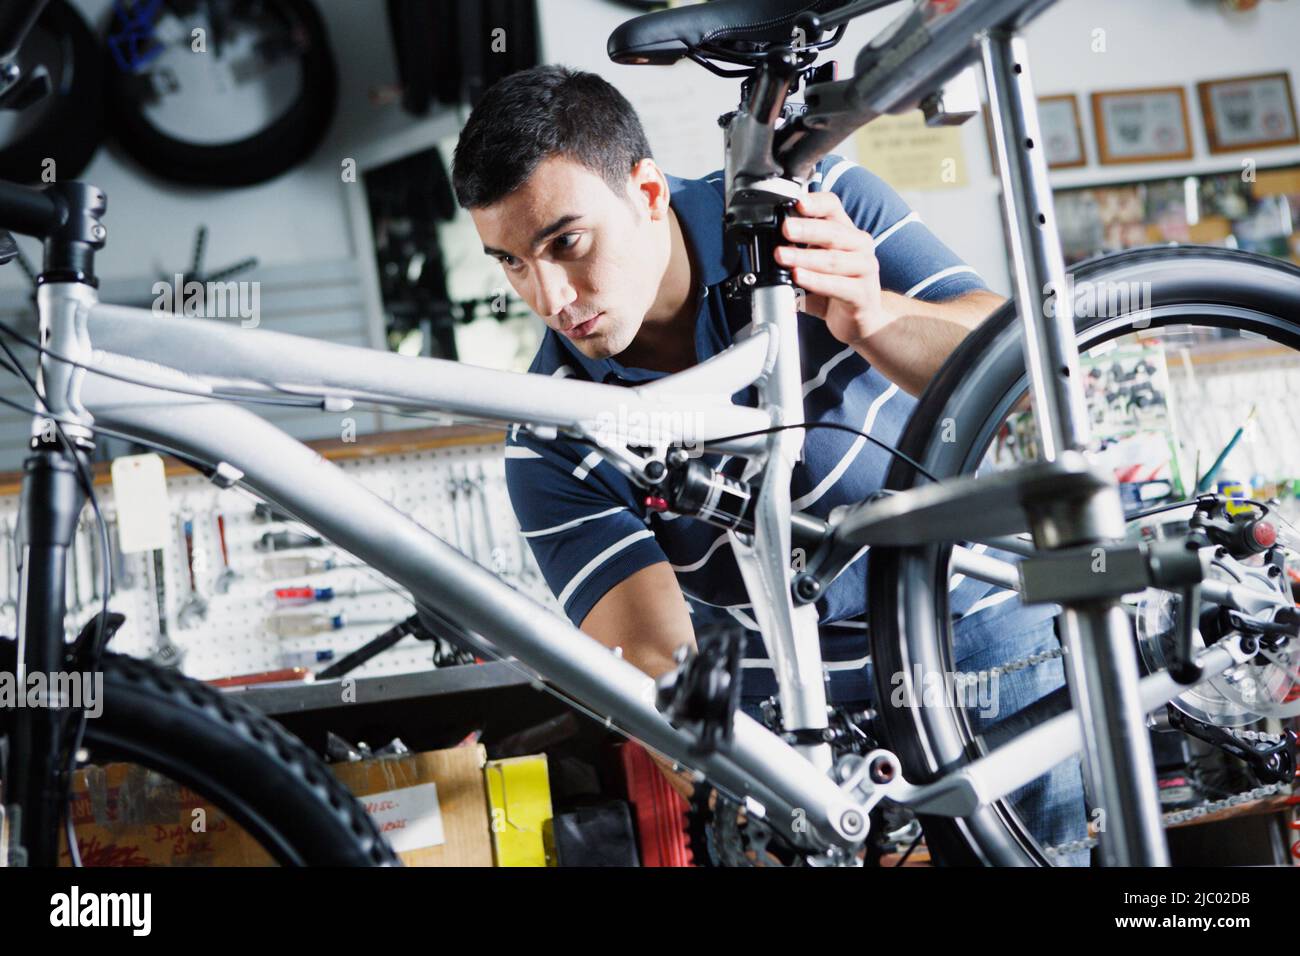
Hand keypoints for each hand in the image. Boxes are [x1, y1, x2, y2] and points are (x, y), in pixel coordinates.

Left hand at [773, 190, 892, 346]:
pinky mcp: (862, 294)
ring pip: (833, 260)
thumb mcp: (817, 264)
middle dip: (806, 230)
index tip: (797, 202)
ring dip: (804, 257)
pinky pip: (838, 286)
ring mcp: (865, 269)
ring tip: (782, 256)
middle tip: (785, 229)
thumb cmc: (836, 288)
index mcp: (847, 232)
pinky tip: (799, 278)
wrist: (860, 319)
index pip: (833, 208)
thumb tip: (768, 244)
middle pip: (833, 232)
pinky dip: (816, 282)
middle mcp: (860, 246)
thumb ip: (799, 252)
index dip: (816, 203)